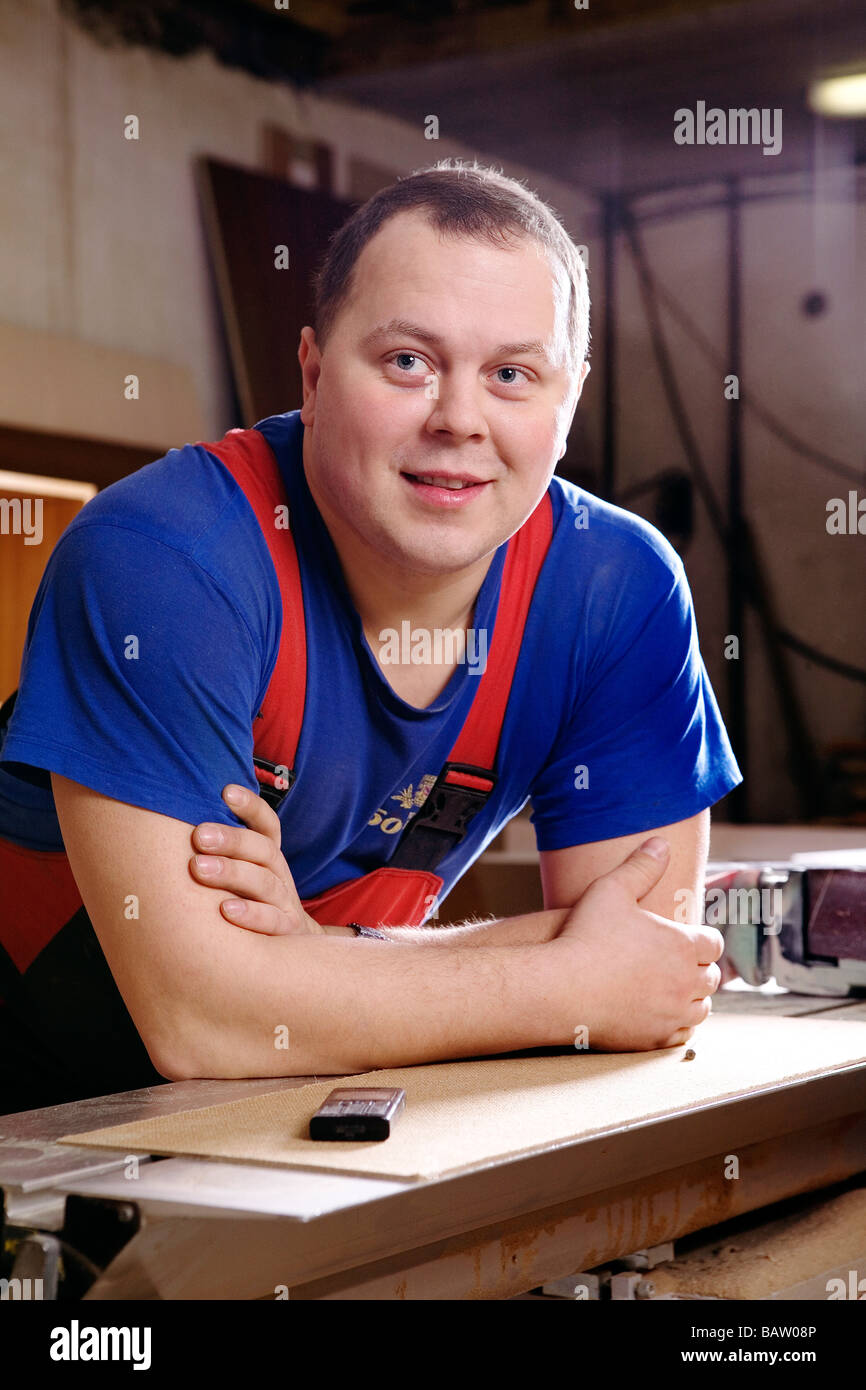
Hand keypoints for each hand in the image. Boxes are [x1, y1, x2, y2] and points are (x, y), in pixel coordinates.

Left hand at [189, 784, 322, 935]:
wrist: (284, 947)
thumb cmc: (247, 902)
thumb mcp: (241, 872)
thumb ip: (219, 849)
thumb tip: (175, 813)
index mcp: (267, 856)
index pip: (266, 824)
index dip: (250, 807)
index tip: (226, 791)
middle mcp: (278, 874)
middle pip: (262, 850)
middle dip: (232, 840)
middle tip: (199, 835)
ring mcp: (284, 903)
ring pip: (264, 883)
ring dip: (232, 873)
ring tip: (199, 867)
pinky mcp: (286, 931)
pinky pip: (271, 921)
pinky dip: (250, 915)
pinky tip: (224, 910)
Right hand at [553, 838, 722, 1050]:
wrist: (560, 988)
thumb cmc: (584, 936)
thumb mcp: (611, 890)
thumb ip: (640, 866)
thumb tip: (660, 843)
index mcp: (683, 944)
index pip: (712, 942)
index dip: (702, 939)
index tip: (689, 939)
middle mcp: (686, 980)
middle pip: (711, 976)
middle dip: (698, 969)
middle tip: (680, 964)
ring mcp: (673, 1013)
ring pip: (701, 1008)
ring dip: (692, 998)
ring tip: (675, 990)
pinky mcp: (657, 1038)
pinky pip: (682, 1035)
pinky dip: (678, 1026)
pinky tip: (663, 1015)